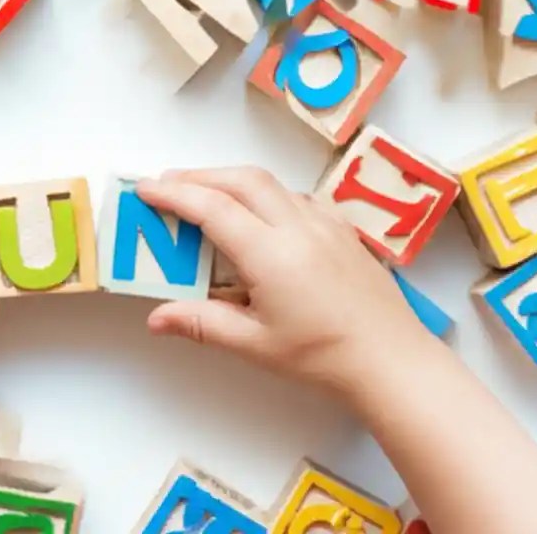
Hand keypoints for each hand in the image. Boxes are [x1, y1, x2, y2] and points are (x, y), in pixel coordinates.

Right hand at [136, 167, 433, 397]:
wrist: (392, 360)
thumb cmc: (323, 357)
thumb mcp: (254, 345)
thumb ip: (202, 323)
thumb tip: (155, 318)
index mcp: (271, 253)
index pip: (213, 208)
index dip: (174, 194)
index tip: (145, 189)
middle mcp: (298, 227)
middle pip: (241, 180)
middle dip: (200, 176)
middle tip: (167, 185)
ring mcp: (325, 224)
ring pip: (271, 184)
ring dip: (233, 182)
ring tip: (206, 197)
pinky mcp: (343, 231)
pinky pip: (298, 197)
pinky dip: (268, 194)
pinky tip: (261, 215)